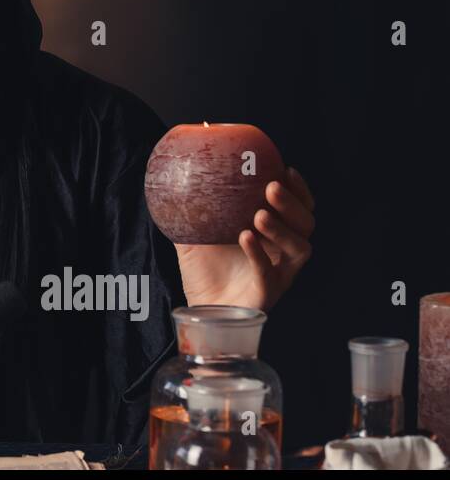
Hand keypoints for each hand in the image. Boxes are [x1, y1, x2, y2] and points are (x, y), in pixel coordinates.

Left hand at [174, 166, 315, 311]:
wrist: (200, 309)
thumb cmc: (204, 271)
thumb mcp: (195, 233)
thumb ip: (192, 209)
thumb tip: (173, 179)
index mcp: (273, 234)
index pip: (298, 208)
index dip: (298, 189)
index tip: (285, 169)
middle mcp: (283, 252)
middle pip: (305, 224)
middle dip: (293, 204)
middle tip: (272, 187)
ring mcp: (279, 273)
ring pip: (299, 248)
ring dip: (281, 228)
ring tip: (260, 215)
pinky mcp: (268, 293)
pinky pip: (269, 273)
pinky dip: (259, 254)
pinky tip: (245, 238)